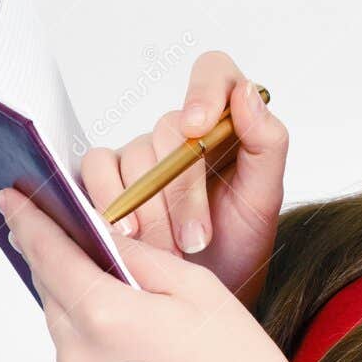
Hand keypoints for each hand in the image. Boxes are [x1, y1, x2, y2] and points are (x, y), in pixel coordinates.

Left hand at [0, 185, 340, 361]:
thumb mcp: (198, 290)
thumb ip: (139, 257)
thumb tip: (102, 236)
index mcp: (106, 317)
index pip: (50, 256)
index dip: (29, 222)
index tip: (11, 199)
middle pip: (55, 297)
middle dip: (72, 273)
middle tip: (106, 263)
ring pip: (67, 338)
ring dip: (92, 321)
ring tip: (151, 331)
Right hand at [79, 51, 286, 309]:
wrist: (209, 290)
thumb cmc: (241, 242)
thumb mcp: (265, 197)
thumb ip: (266, 142)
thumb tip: (246, 94)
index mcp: (227, 122)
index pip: (213, 71)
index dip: (203, 90)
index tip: (198, 127)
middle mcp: (182, 130)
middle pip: (169, 129)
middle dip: (182, 190)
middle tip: (196, 238)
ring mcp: (143, 152)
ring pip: (133, 155)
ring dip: (150, 207)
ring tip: (169, 249)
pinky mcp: (109, 177)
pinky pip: (95, 169)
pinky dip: (109, 202)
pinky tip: (126, 235)